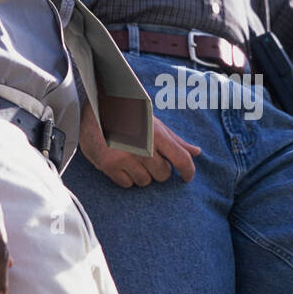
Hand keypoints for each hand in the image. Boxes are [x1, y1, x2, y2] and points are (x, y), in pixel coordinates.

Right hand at [80, 107, 200, 187]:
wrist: (95, 109)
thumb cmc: (129, 116)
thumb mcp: (154, 123)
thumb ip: (175, 140)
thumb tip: (197, 152)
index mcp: (156, 133)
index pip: (181, 158)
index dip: (188, 171)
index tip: (187, 177)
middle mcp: (142, 146)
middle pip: (163, 175)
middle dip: (158, 170)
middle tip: (147, 158)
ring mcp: (125, 157)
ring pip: (145, 181)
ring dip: (142, 174)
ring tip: (132, 158)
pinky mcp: (109, 165)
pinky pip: (127, 184)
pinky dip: (126, 178)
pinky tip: (121, 163)